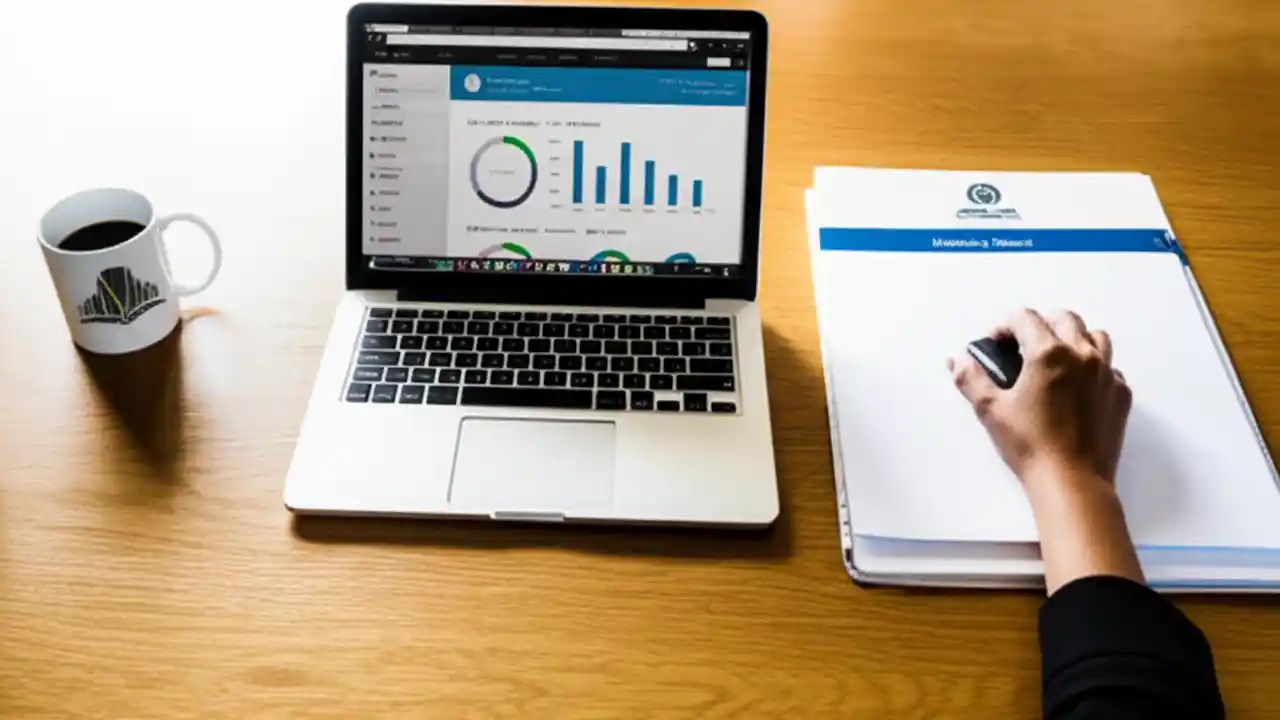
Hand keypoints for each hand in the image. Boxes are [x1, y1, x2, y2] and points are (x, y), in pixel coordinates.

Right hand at [948, 309, 1132, 487]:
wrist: (1071, 480)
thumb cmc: (1032, 446)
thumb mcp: (990, 410)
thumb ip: (971, 378)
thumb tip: (958, 361)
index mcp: (1048, 354)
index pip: (1025, 318)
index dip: (1004, 325)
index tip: (996, 341)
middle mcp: (1082, 356)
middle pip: (1064, 318)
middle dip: (1039, 323)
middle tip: (1022, 343)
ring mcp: (1106, 374)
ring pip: (1094, 336)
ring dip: (1072, 337)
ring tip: (1055, 356)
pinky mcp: (1120, 394)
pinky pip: (1110, 366)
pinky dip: (1093, 366)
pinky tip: (1078, 384)